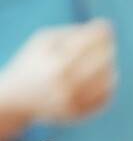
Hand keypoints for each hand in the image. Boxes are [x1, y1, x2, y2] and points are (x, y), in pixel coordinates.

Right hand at [0, 19, 116, 124]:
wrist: (15, 99)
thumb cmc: (33, 62)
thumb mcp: (44, 41)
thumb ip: (74, 32)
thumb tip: (106, 28)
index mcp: (56, 64)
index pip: (91, 44)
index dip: (102, 32)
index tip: (105, 26)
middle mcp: (66, 86)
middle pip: (104, 61)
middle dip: (108, 48)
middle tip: (107, 45)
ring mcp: (74, 103)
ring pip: (109, 80)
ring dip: (109, 67)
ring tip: (101, 62)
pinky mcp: (79, 115)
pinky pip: (105, 97)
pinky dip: (106, 85)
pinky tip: (99, 78)